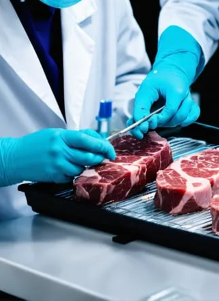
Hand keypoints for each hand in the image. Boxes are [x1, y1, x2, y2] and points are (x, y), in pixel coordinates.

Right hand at [0, 129, 115, 185]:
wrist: (15, 158)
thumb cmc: (36, 144)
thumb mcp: (56, 134)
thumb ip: (76, 136)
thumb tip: (98, 139)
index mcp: (62, 137)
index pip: (88, 141)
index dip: (103, 146)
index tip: (110, 150)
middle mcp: (60, 150)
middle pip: (89, 157)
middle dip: (99, 158)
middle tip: (102, 158)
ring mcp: (57, 165)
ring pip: (82, 168)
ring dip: (86, 167)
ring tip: (78, 162)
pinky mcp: (54, 176)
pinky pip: (72, 176)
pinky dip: (73, 173)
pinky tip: (67, 168)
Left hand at [130, 27, 202, 138]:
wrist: (173, 70)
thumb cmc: (158, 79)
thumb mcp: (143, 90)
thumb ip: (139, 107)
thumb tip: (138, 125)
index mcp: (176, 89)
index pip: (171, 110)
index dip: (158, 120)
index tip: (147, 124)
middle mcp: (186, 95)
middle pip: (178, 117)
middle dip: (162, 121)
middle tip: (149, 121)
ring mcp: (191, 100)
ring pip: (186, 118)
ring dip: (172, 121)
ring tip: (161, 117)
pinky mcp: (193, 105)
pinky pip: (193, 117)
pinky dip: (184, 119)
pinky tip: (173, 117)